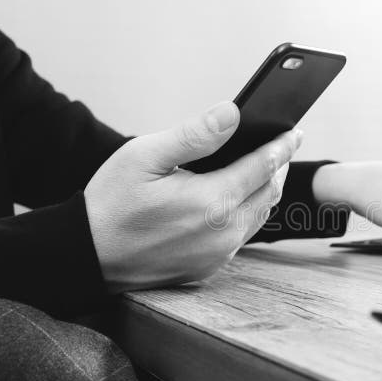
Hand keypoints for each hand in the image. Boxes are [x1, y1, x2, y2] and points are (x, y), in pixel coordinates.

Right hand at [85, 101, 302, 292]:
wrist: (86, 256)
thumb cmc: (111, 202)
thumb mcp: (144, 156)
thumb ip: (194, 134)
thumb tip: (232, 114)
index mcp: (212, 201)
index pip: (264, 166)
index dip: (282, 145)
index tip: (295, 131)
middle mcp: (224, 231)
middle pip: (270, 192)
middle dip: (279, 166)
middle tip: (283, 146)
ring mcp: (219, 253)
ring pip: (259, 215)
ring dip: (267, 190)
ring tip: (266, 167)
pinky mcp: (210, 267)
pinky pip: (242, 235)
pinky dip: (248, 212)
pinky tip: (239, 197)